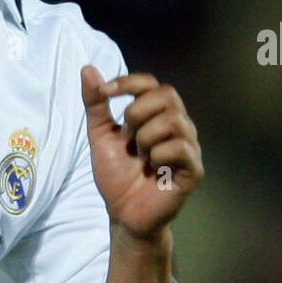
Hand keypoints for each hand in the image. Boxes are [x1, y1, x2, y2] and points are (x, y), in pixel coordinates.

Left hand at [81, 67, 203, 239]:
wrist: (123, 214)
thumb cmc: (116, 174)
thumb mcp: (99, 135)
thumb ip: (95, 103)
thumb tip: (87, 68)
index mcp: (158, 114)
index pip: (151, 83)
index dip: (128, 82)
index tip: (106, 93)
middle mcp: (179, 125)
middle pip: (167, 95)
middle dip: (138, 111)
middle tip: (126, 135)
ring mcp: (189, 147)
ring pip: (174, 120)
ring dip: (146, 136)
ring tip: (140, 155)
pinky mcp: (194, 170)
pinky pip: (181, 148)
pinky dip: (159, 155)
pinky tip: (152, 168)